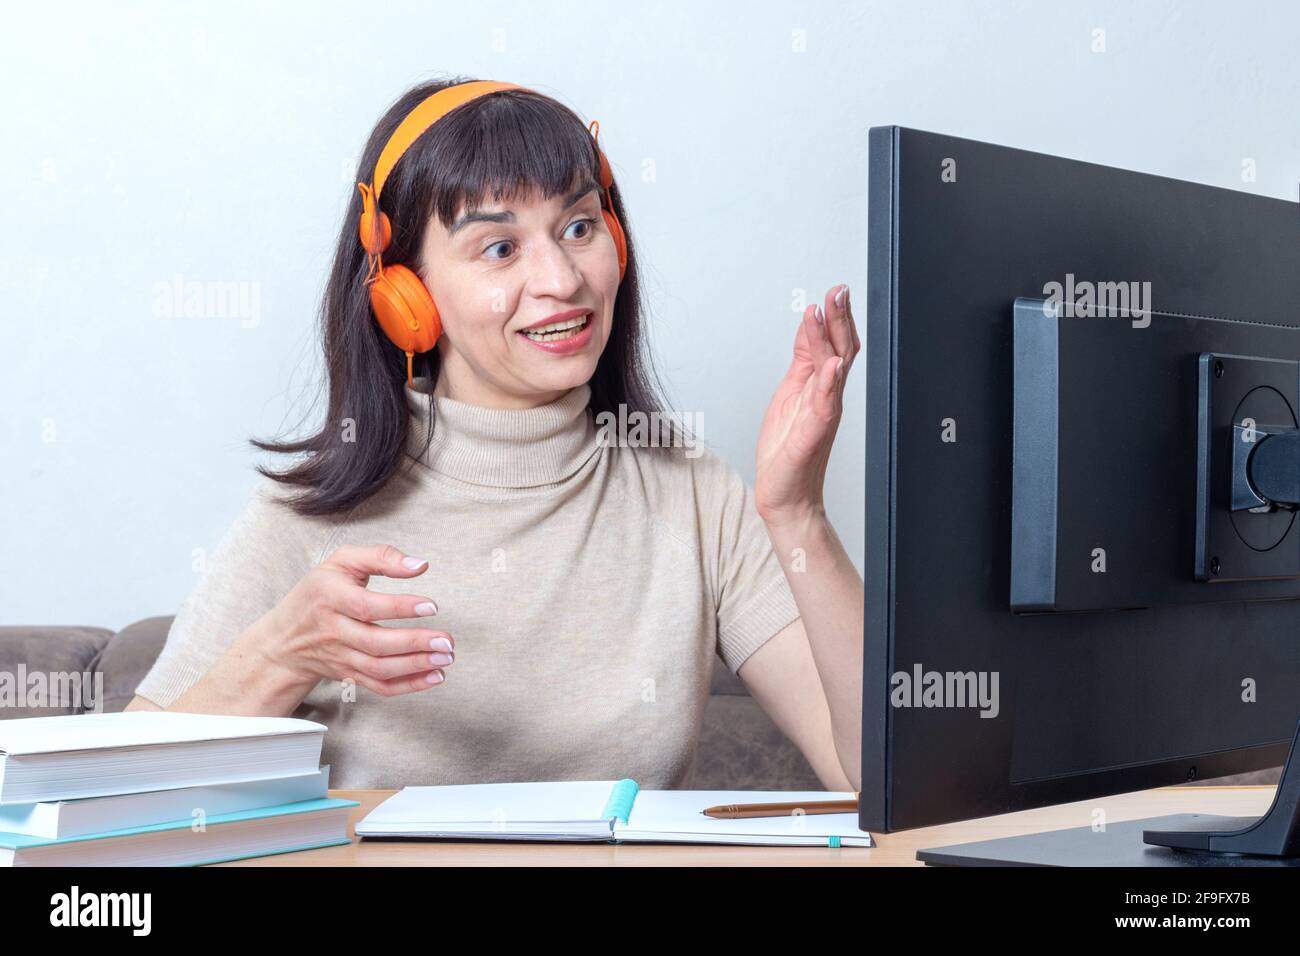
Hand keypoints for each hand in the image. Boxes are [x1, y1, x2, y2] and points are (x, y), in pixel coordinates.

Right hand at [243, 544, 455, 699]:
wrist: (285, 638)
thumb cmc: (319, 592)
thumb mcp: (341, 562)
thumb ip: (380, 556)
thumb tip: (419, 565)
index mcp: (330, 597)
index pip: (366, 606)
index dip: (400, 607)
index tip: (431, 606)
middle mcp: (334, 630)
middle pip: (375, 643)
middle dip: (415, 643)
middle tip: (446, 640)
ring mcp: (341, 656)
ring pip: (379, 668)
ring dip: (417, 666)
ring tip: (445, 656)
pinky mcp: (350, 674)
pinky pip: (380, 686)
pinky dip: (409, 686)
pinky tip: (435, 676)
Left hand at [755, 284, 859, 526]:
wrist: (786, 493)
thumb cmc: (788, 449)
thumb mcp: (790, 392)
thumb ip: (803, 361)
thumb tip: (809, 327)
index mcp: (820, 386)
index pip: (833, 344)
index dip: (834, 317)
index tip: (833, 291)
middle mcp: (827, 397)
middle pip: (840, 350)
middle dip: (839, 318)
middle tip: (838, 290)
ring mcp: (823, 414)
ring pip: (834, 369)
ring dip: (831, 339)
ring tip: (826, 311)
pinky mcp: (814, 432)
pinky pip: (825, 404)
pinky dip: (829, 383)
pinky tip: (830, 364)